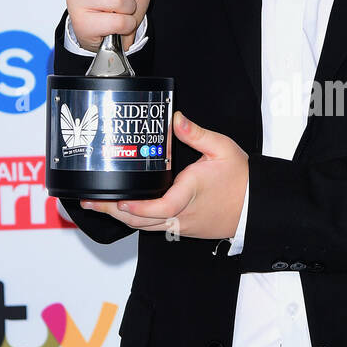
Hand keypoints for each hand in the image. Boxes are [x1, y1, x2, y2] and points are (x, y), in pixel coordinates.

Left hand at [81, 112, 248, 239]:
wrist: (256, 205)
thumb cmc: (241, 179)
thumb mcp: (222, 148)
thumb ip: (196, 133)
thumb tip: (175, 117)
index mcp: (190, 193)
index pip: (160, 207)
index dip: (138, 207)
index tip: (120, 201)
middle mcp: (183, 214)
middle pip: (142, 221)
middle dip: (113, 212)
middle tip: (89, 203)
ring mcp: (182, 225)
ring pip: (146, 227)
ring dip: (121, 218)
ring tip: (98, 206)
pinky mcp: (184, 229)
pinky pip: (155, 228)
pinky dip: (137, 221)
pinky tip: (123, 211)